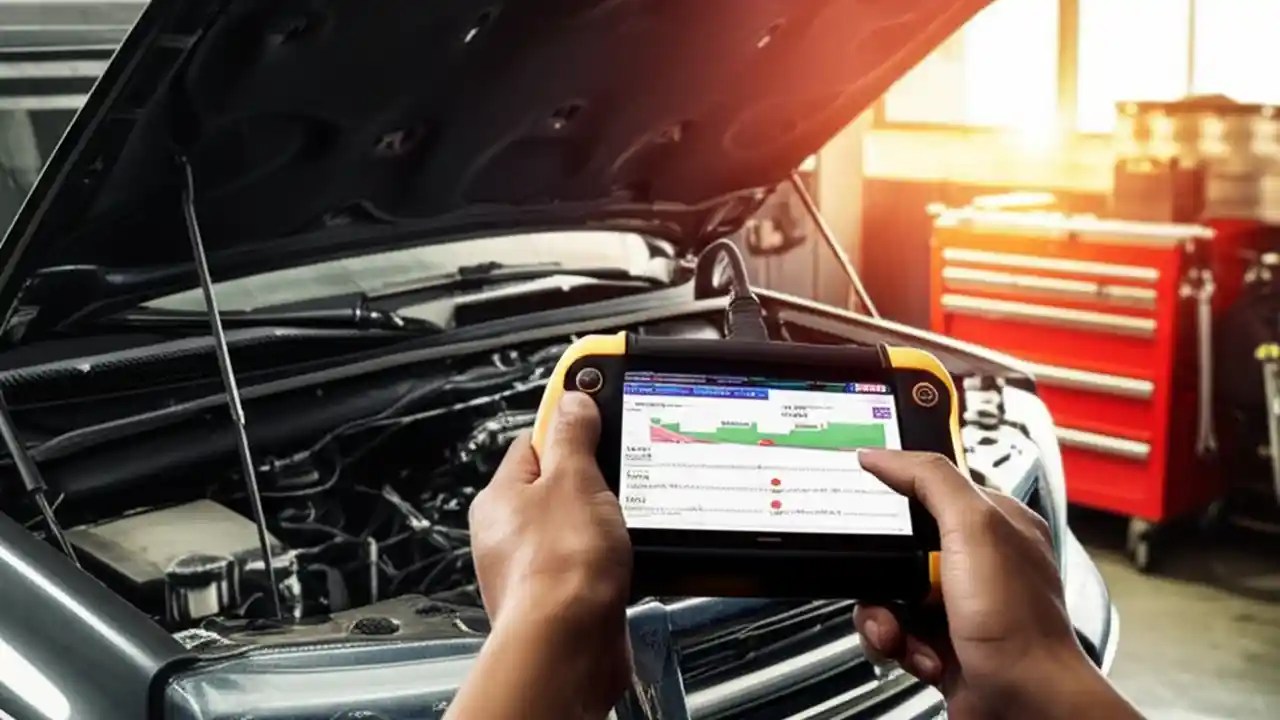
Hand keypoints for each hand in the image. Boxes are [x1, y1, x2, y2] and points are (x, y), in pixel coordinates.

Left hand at [463, 391, 631, 716]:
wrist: (568, 648)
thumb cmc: (559, 569)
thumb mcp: (574, 480)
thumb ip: (573, 436)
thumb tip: (572, 401)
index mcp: (501, 497)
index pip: (534, 442)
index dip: (569, 426)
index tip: (595, 411)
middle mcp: (510, 533)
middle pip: (559, 486)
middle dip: (594, 482)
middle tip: (619, 479)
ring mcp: (535, 568)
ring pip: (579, 527)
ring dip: (606, 525)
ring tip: (622, 527)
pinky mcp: (562, 601)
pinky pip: (591, 565)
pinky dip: (612, 560)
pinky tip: (624, 562)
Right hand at [853, 450, 1139, 719]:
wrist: (1025, 708)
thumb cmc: (1018, 627)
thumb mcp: (974, 530)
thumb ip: (931, 481)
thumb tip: (884, 455)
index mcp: (996, 522)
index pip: (932, 485)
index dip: (894, 490)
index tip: (862, 493)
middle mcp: (979, 562)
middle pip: (897, 544)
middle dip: (879, 570)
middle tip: (883, 582)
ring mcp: (958, 605)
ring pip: (888, 591)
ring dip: (883, 615)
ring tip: (898, 631)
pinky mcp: (941, 643)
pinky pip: (894, 631)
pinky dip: (897, 645)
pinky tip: (918, 654)